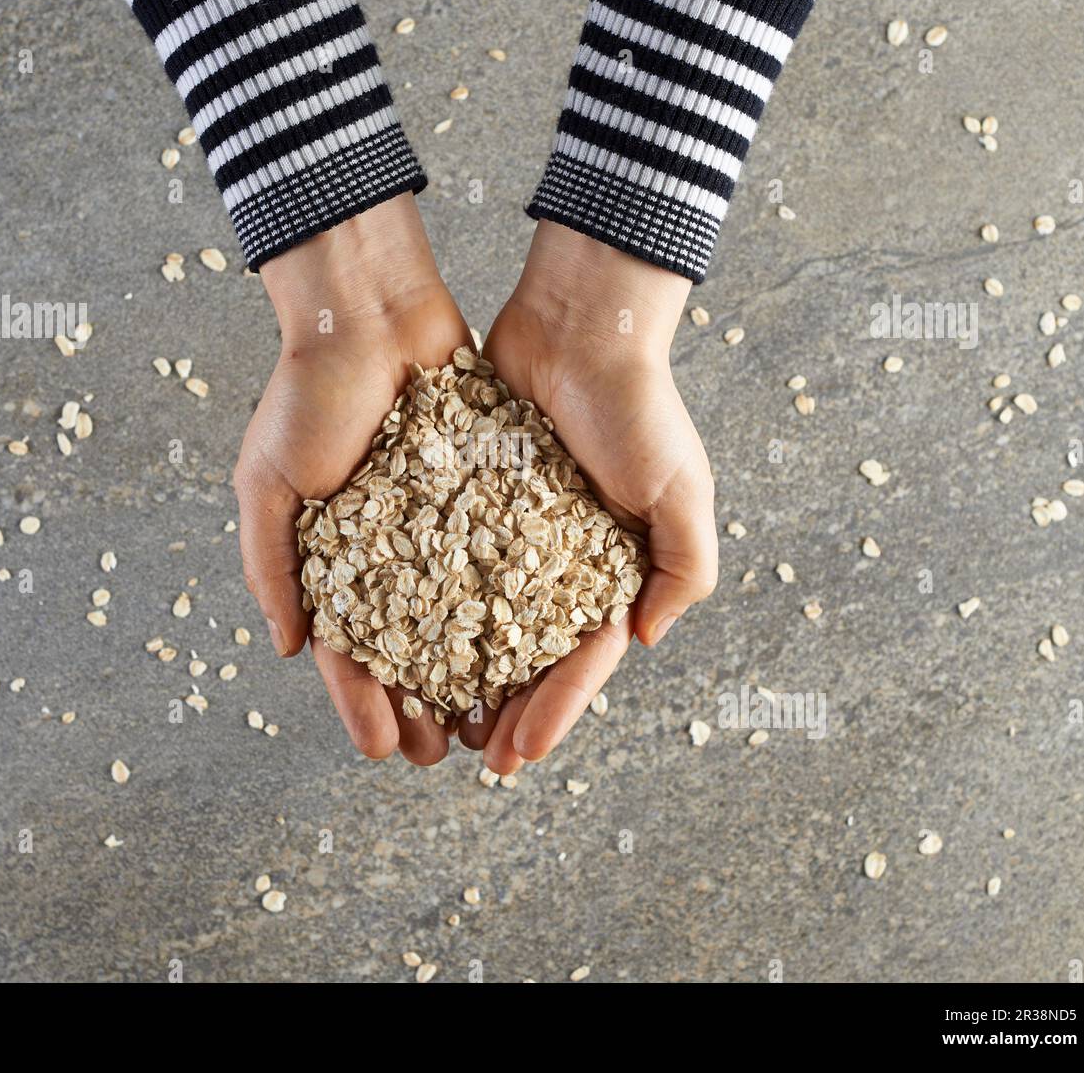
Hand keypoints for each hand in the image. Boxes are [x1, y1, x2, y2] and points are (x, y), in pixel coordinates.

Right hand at [232, 196, 473, 764]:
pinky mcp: (487, 495)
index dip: (365, 704)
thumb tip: (290, 649)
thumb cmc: (307, 395)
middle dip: (425, 704)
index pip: (351, 651)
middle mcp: (392, 551)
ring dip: (473, 675)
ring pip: (464, 617)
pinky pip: (504, 562)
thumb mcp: (266, 481)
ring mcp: (441, 526)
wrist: (372, 315)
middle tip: (444, 755)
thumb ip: (270, 564)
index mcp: (336, 558)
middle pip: (412, 649)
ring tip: (490, 724)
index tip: (385, 749)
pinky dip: (513, 609)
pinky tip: (529, 652)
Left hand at [475, 221, 718, 773]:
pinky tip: (401, 643)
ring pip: (481, 619)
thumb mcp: (683, 489)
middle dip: (504, 709)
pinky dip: (426, 606)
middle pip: (528, 653)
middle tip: (470, 757)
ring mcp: (513, 532)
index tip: (521, 754)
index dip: (555, 710)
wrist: (578, 326)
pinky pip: (444, 564)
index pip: (584, 660)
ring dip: (461, 673)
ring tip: (432, 719)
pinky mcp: (471, 500)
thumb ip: (682, 568)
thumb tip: (640, 641)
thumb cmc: (638, 405)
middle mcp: (561, 559)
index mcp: (615, 567)